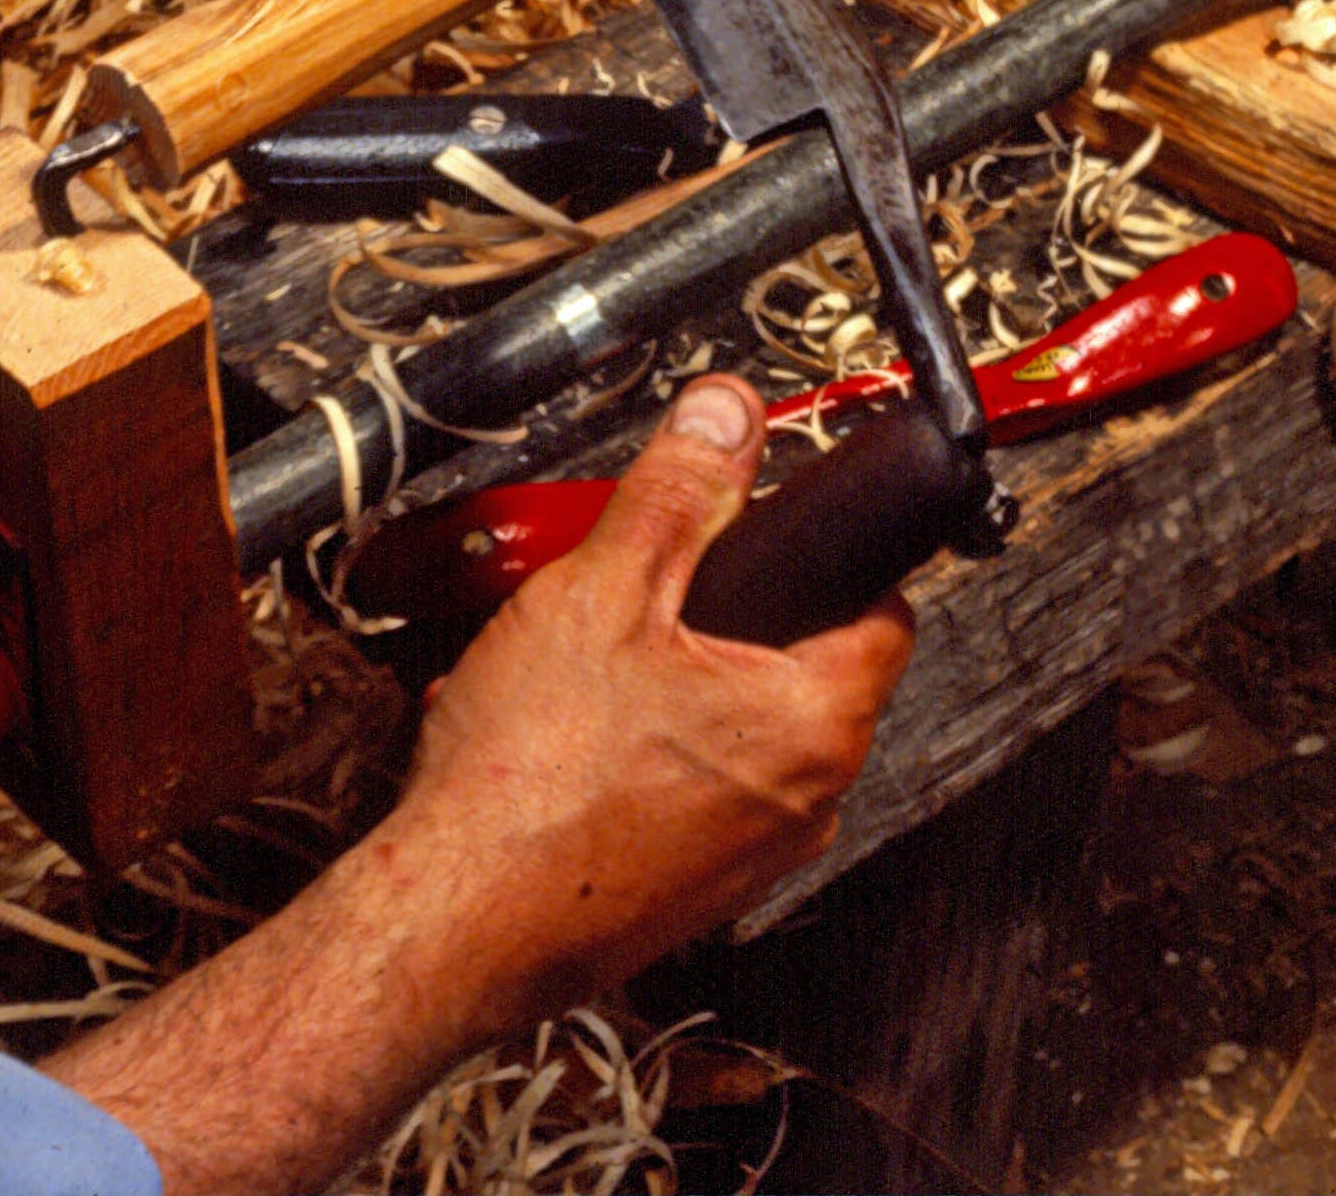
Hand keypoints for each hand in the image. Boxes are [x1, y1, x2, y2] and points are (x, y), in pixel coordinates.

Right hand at [36, 377, 910, 1194]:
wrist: (453, 919)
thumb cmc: (527, 781)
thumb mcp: (602, 590)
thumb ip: (677, 491)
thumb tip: (727, 416)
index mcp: (814, 722)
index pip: (882, 607)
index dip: (821, 552)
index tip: (765, 530)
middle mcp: (807, 801)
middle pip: (806, 665)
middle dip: (731, 616)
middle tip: (649, 590)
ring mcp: (753, 857)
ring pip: (745, 731)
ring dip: (683, 685)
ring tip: (594, 667)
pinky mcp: (695, 892)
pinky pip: (698, 793)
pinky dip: (651, 753)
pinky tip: (574, 734)